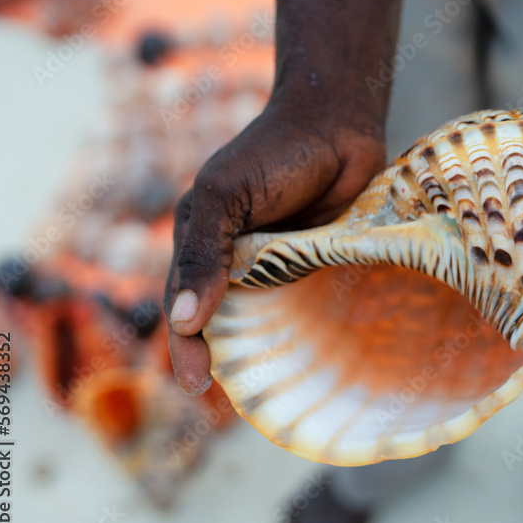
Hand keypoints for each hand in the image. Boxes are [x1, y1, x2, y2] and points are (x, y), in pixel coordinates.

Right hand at [164, 106, 385, 393]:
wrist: (337, 126)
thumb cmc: (273, 154)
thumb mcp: (224, 199)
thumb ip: (202, 255)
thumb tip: (184, 321)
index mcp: (204, 241)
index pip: (185, 304)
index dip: (185, 346)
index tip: (196, 384)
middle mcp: (237, 257)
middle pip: (221, 319)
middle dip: (218, 356)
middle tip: (221, 396)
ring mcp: (276, 262)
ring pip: (264, 318)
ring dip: (261, 351)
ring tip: (266, 390)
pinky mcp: (315, 263)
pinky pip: (305, 305)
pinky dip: (300, 331)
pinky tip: (305, 358)